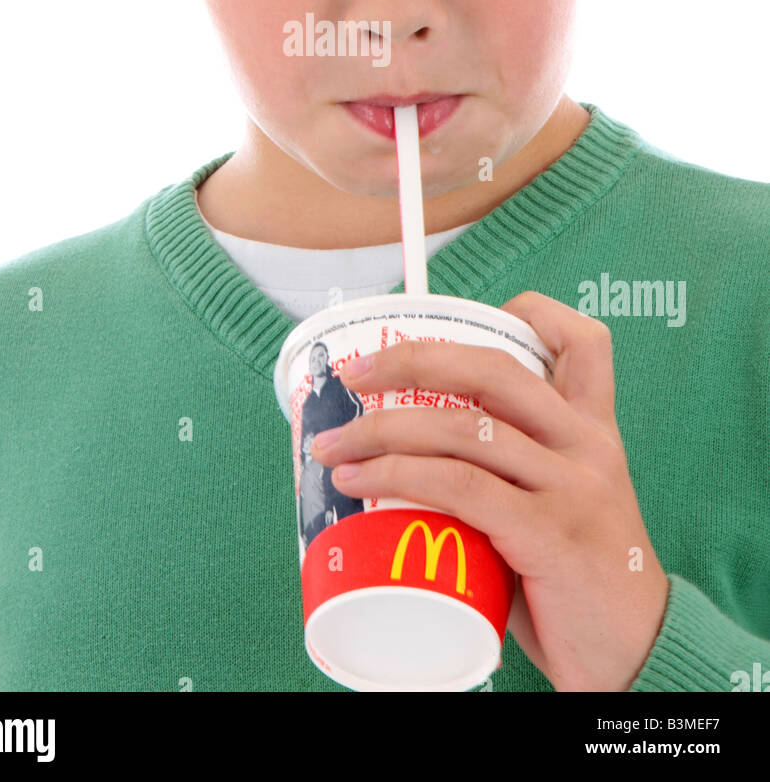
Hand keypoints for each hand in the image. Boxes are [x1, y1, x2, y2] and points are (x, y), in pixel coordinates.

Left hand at [311, 291, 669, 692]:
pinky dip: (398, 476)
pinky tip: (360, 483)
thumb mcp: (561, 506)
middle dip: (412, 359)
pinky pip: (461, 487)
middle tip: (353, 376)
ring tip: (333, 448)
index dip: (525, 314)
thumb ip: (509, 471)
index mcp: (594, 430)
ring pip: (462, 427)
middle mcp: (588, 446)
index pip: (582, 342)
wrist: (641, 659)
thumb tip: (406, 453)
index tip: (455, 328)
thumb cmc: (579, 584)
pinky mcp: (550, 536)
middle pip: (493, 368)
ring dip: (381, 430)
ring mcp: (572, 488)